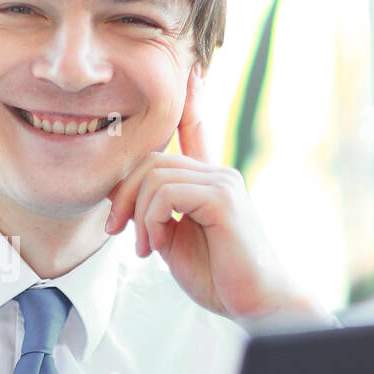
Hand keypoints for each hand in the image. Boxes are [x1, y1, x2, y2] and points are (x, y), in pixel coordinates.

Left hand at [104, 63, 322, 323]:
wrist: (257, 304)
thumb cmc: (219, 277)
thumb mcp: (176, 240)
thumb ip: (156, 212)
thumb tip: (127, 198)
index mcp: (208, 181)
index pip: (194, 129)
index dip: (189, 100)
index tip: (191, 69)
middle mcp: (218, 172)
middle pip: (150, 160)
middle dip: (121, 196)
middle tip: (117, 231)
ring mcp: (223, 181)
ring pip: (152, 176)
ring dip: (136, 216)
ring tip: (145, 246)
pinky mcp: (223, 198)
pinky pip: (165, 194)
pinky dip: (151, 220)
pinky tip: (158, 245)